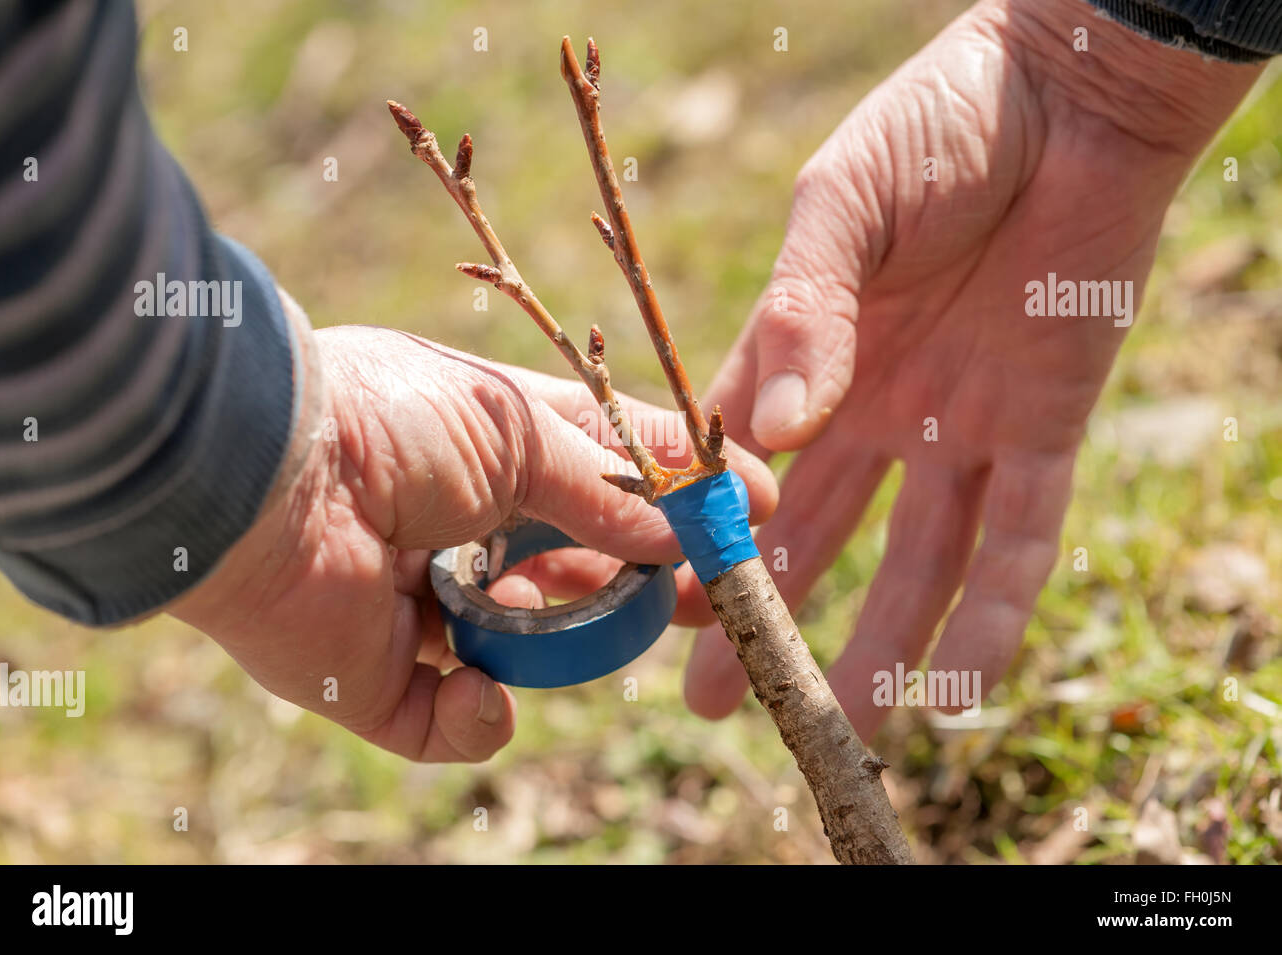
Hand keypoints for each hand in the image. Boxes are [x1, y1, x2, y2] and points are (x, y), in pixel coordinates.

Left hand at [170, 320, 775, 761]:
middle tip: (706, 603)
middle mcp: (463, 528)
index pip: (609, 477)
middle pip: (581, 572)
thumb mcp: (520, 430)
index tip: (751, 513)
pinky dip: (479, 714)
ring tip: (560, 620)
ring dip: (561, 643)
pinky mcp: (380, 682)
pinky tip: (475, 682)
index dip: (679, 497)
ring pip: (530, 650)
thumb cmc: (391, 423)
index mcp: (495, 451)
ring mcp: (422, 607)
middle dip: (644, 589)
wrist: (258, 479)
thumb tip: (681, 538)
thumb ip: (606, 490)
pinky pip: (454, 723)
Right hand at [680, 0, 1262, 735]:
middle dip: (765, 613)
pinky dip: (995, 613)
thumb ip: (803, 312)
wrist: (1072, 89)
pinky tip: (959, 689)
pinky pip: (1021, 538)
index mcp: (812, 354)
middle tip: (713, 696)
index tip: (665, 603)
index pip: (743, 466)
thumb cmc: (942, 122)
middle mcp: (879, 406)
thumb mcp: (845, 204)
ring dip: (878, 644)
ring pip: (917, 560)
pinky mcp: (1045, 428)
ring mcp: (962, 425)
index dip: (706, 537)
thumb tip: (767, 434)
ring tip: (838, 723)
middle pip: (816, 533)